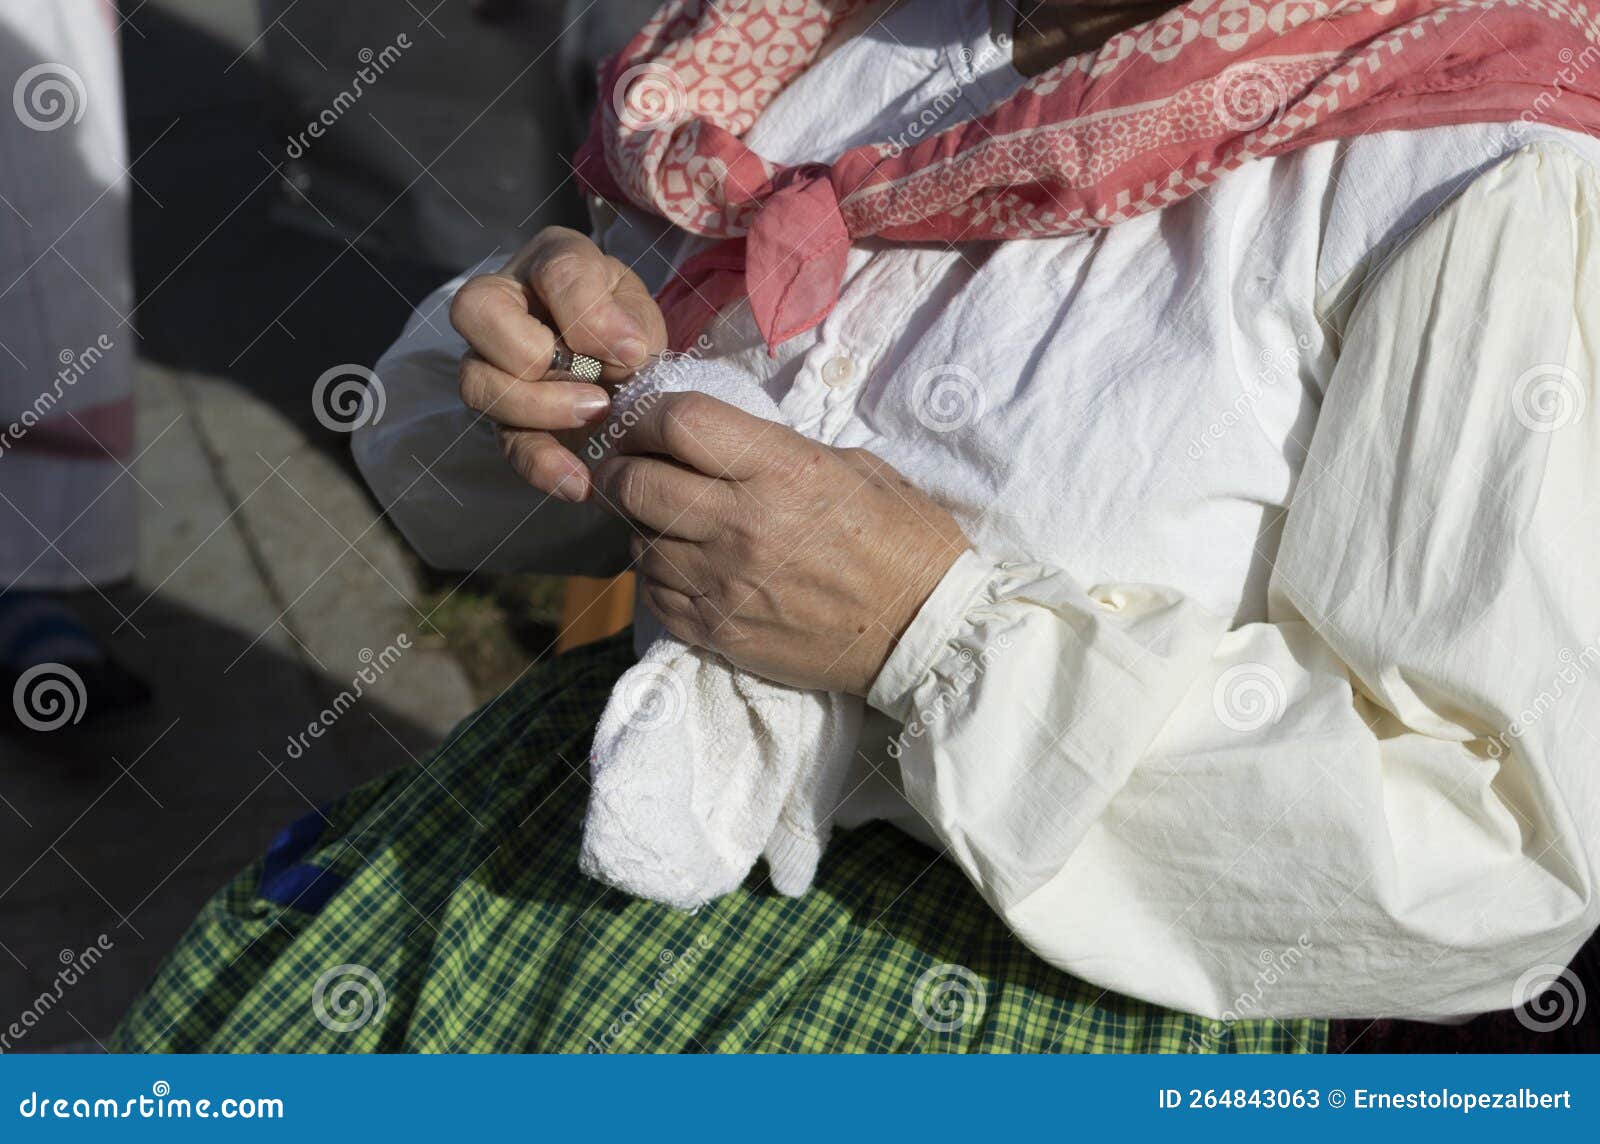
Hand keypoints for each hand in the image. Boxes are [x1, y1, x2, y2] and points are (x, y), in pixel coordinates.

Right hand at [451, 227, 667, 501]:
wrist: (631, 379)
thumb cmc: (627, 326)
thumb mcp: (637, 307)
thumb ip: (626, 317)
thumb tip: (621, 346)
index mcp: (545, 266)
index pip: (554, 269)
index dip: (588, 311)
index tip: (634, 348)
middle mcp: (502, 308)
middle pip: (475, 312)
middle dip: (529, 351)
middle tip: (591, 381)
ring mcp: (494, 366)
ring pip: (479, 382)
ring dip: (538, 406)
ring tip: (596, 416)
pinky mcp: (510, 422)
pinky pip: (507, 443)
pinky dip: (541, 466)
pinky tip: (577, 482)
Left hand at [593, 392, 968, 695]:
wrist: (924, 630)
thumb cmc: (903, 538)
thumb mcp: (854, 466)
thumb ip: (779, 451)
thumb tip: (723, 446)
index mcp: (782, 470)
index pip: (680, 422)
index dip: (647, 414)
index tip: (644, 419)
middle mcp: (742, 523)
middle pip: (636, 483)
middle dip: (621, 469)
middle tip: (628, 467)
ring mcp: (725, 582)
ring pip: (638, 541)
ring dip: (641, 526)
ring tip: (663, 521)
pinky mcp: (719, 631)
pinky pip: (654, 595)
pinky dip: (656, 576)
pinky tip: (680, 566)